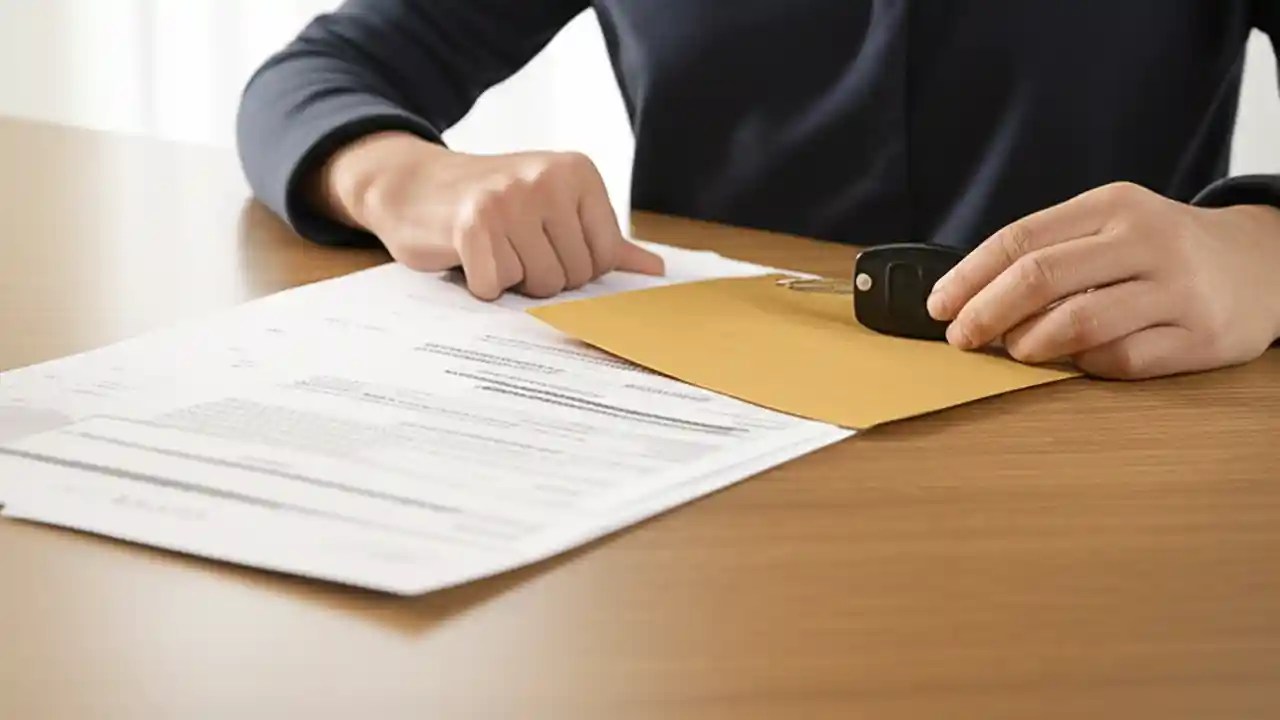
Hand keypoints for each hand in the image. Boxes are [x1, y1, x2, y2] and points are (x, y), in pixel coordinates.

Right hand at [315, 131, 663, 299]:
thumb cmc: (493, 203)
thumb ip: (604, 240)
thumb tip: (655, 270)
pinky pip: (495, 286)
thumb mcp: (553, 209)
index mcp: (577, 172)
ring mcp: (509, 199)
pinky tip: (468, 258)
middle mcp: (547, 179)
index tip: (543, 243)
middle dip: (540, 275)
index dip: (575, 267)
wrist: (414, 185)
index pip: (605, 257)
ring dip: (510, 280)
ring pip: (537, 285)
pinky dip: (479, 284)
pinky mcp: (472, 225)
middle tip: (511, 245)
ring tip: (491, 248)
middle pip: (573, 276)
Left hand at [926, 182, 1279, 378]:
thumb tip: (967, 296)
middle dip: (984, 314)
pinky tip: (1074, 360)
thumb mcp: (1110, 227)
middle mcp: (1146, 241)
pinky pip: (1118, 362)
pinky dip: (1082, 366)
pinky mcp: (1200, 338)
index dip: (969, 277)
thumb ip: (1050, 252)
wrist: (1263, 264)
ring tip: (1015, 349)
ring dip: (1028, 344)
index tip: (938, 306)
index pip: (1020, 239)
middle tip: (960, 338)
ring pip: (1076, 324)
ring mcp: (1177, 290)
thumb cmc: (1161, 251)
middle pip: (1039, 278)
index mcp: (1113, 206)